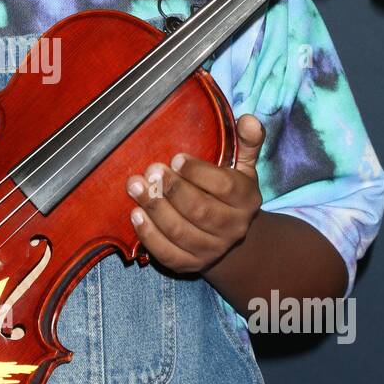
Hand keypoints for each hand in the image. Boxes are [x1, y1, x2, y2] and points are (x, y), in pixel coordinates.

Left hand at [125, 114, 264, 274]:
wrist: (228, 235)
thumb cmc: (228, 192)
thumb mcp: (242, 167)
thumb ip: (247, 143)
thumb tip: (249, 119)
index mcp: (247, 200)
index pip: (224, 186)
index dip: (198, 172)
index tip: (175, 157)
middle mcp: (233, 228)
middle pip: (200, 210)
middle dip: (172, 189)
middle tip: (150, 170)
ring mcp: (212, 249)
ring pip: (181, 232)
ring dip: (155, 209)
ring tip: (135, 187)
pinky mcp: (190, 264)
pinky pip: (168, 253)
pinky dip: (149, 235)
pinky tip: (135, 215)